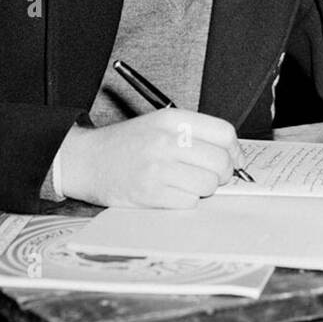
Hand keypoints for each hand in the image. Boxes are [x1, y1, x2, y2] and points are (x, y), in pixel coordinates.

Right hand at [57, 108, 238, 208]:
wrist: (88, 161)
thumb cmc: (128, 144)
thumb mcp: (159, 124)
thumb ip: (194, 133)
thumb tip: (233, 155)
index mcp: (171, 119)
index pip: (223, 133)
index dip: (234, 150)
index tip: (233, 159)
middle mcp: (165, 141)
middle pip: (220, 161)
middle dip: (222, 173)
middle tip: (211, 176)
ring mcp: (157, 168)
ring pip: (208, 184)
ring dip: (203, 189)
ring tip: (186, 183)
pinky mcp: (150, 194)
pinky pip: (189, 202)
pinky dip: (185, 201)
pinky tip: (171, 193)